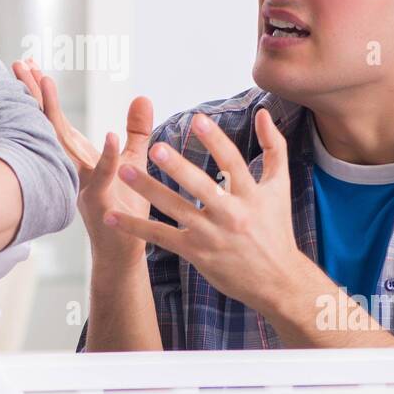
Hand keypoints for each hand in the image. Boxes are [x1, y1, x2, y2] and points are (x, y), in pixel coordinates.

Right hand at [12, 57, 153, 264]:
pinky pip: (104, 175)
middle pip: (49, 124)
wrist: (123, 250)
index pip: (55, 119)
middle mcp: (74, 166)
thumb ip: (137, 129)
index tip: (30, 66)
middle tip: (20, 63)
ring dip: (53, 112)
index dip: (43, 92)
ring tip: (46, 81)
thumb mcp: (134, 160)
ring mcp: (83, 183)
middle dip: (34, 93)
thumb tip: (142, 95)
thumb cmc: (125, 207)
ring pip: (65, 143)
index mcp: (78, 156)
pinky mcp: (101, 201)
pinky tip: (109, 134)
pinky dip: (107, 155)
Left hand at [106, 108, 308, 314]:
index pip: (232, 162)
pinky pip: (161, 236)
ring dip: (148, 189)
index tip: (197, 119)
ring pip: (175, 209)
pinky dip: (136, 226)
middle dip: (177, 167)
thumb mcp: (281, 187)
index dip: (215, 140)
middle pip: (201, 187)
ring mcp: (211, 235)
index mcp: (251, 196)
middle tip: (154, 147)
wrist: (277, 280)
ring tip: (124, 171)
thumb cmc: (276, 228)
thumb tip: (263, 113)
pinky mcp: (195, 252)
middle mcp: (231, 215)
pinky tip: (113, 216)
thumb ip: (274, 147)